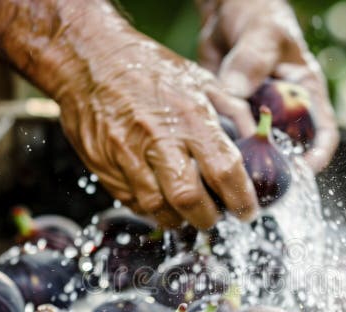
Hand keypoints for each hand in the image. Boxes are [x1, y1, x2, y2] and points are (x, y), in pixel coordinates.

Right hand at [54, 14, 257, 228]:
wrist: (88, 58)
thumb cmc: (151, 69)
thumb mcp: (202, 81)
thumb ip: (234, 112)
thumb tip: (257, 142)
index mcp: (190, 116)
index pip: (224, 170)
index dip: (241, 198)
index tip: (248, 211)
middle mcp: (158, 138)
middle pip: (189, 200)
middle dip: (208, 218)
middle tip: (215, 218)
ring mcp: (126, 155)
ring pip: (157, 209)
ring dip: (179, 219)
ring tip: (188, 212)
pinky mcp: (103, 166)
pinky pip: (132, 202)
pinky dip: (151, 209)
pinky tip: (161, 199)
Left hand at [198, 0, 338, 171]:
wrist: (225, 10)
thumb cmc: (260, 14)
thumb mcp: (264, 33)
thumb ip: (253, 61)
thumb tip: (237, 93)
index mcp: (304, 92)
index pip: (322, 132)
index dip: (318, 155)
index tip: (305, 171)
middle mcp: (281, 108)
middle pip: (285, 148)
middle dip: (275, 166)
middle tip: (259, 176)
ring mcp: (254, 112)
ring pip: (253, 145)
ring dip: (243, 157)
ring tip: (231, 164)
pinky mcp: (230, 111)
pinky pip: (226, 132)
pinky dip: (219, 140)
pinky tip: (208, 142)